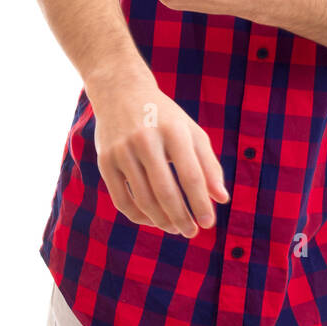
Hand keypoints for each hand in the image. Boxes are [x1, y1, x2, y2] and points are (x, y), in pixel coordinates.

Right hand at [89, 66, 228, 236]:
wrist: (122, 93)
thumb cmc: (166, 118)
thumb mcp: (191, 133)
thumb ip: (208, 165)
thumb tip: (222, 199)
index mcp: (174, 131)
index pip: (191, 176)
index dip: (201, 203)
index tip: (209, 224)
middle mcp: (146, 140)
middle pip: (166, 191)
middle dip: (181, 217)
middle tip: (192, 232)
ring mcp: (122, 151)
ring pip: (143, 199)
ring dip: (161, 221)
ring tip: (175, 228)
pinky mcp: (105, 161)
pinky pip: (122, 200)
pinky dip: (138, 216)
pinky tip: (152, 220)